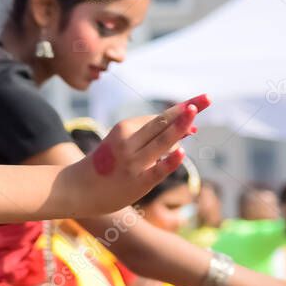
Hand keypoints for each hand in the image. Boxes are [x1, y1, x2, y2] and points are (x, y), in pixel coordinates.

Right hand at [62, 98, 206, 216]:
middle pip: (162, 123)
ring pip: (161, 142)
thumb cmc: (105, 165)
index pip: (159, 118)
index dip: (182, 111)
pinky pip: (157, 170)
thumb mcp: (122, 145)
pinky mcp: (138, 182)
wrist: (77, 188)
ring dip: (179, 127)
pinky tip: (182, 153)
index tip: (202, 100)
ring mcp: (133, 162)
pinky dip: (169, 161)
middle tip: (208, 97)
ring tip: (195, 112)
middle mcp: (129, 142)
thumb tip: (190, 129)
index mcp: (124, 129)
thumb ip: (153, 138)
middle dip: (186, 110)